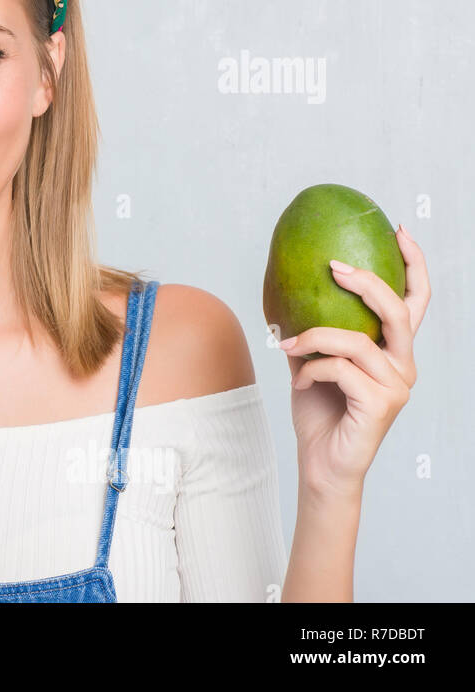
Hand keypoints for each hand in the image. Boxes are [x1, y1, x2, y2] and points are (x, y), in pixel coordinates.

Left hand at [279, 225, 430, 496]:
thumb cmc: (319, 413)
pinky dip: (311, 370)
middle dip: (366, 282)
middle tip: (333, 267)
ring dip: (314, 337)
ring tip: (286, 344)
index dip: (413, 266)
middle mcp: (403, 365)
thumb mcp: (309, 363)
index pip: (414, 302)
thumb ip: (308, 332)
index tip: (399, 231)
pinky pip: (339, 369)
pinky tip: (298, 381)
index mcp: (393, 351)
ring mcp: (396, 385)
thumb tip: (281, 293)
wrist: (321, 464)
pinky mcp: (381, 404)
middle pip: (397, 311)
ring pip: (355, 340)